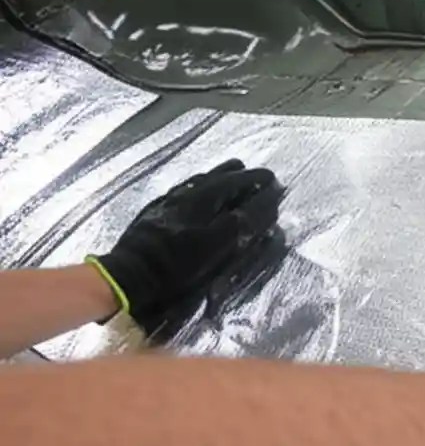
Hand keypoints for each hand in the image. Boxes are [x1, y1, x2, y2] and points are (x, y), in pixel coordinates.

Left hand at [87, 160, 284, 334]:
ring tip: (236, 172)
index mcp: (204, 202)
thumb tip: (262, 207)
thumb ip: (238, 225)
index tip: (276, 183)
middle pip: (221, 177)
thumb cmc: (174, 266)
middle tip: (260, 177)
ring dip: (224, 176)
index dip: (259, 186)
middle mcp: (188, 195)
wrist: (128, 273)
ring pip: (203, 180)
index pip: (239, 186)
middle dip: (243, 176)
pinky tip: (203, 187)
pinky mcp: (157, 208)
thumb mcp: (213, 249)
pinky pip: (187, 188)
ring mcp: (171, 200)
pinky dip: (203, 184)